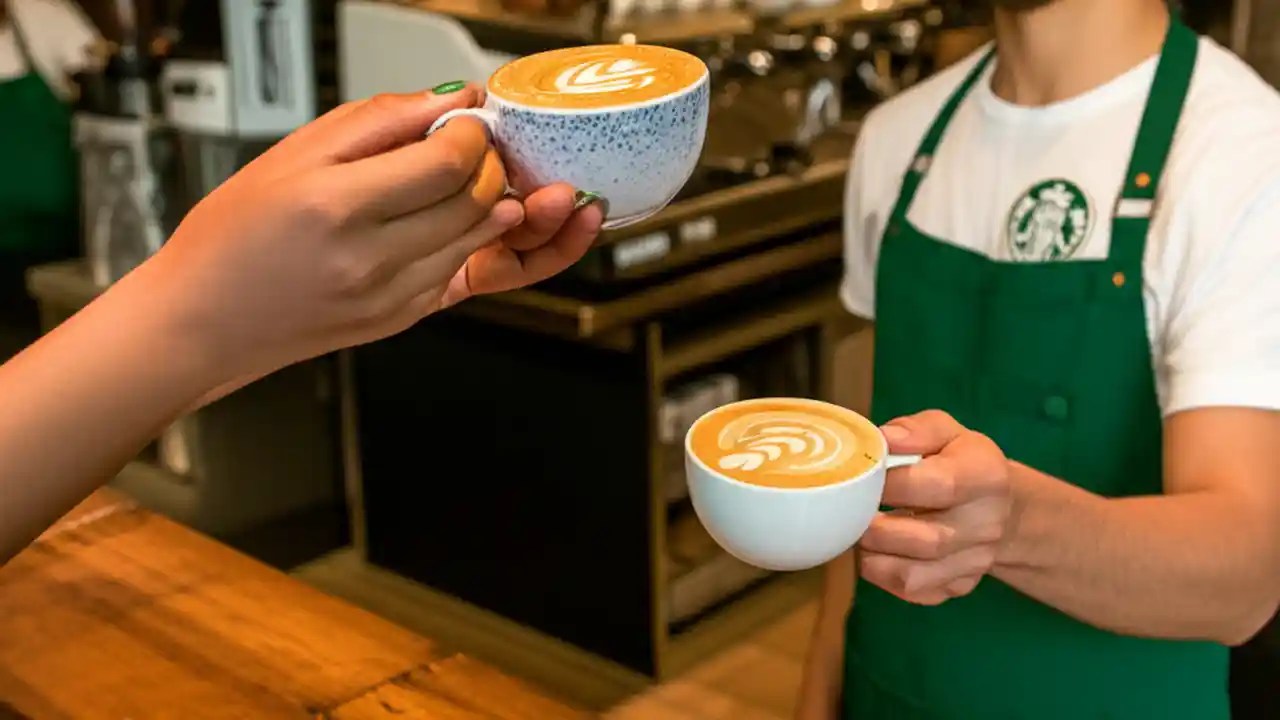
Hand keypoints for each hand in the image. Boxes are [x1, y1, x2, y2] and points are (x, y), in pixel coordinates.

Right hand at [140, 86, 599, 387]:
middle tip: (468, 146)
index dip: (470, 134)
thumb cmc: (234, 235)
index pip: (447, 163)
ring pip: (476, 237)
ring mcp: (389, 297)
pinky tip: (431, 221)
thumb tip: (447, 100)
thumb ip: (379, 120)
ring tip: (453, 180)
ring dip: (483, 201)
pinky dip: (459, 238)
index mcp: (336, 206)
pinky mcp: (400, 320)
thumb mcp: (293, 153)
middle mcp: (369, 259)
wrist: (205, 319)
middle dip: (486, 164)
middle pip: (475, 201)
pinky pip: (456, 269)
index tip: (463, 121)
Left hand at [858, 410, 1012, 604]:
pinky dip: (882, 576)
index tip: (863, 477)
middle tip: (847, 514)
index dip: (893, 484)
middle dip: (876, 529)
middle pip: (927, 540)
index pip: (939, 486)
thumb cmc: (959, 461)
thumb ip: (916, 430)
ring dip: (872, 557)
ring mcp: (975, 562)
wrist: (1000, 506)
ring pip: (914, 575)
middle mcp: (987, 525)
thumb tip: (882, 440)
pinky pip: (912, 592)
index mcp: (986, 477)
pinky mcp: (959, 586)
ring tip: (856, 533)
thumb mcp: (945, 432)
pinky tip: (874, 552)